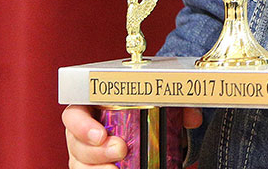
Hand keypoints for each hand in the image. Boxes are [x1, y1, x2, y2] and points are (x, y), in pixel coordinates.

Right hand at [62, 105, 201, 167]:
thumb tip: (194, 118)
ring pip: (79, 164)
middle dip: (97, 151)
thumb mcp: (156, 104)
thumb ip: (176, 105)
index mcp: (90, 110)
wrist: (140, 131)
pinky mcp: (91, 168)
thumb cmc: (141, 113)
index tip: (102, 135)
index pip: (74, 115)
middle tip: (120, 150)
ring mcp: (84, 155)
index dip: (82, 125)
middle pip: (76, 144)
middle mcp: (82, 134)